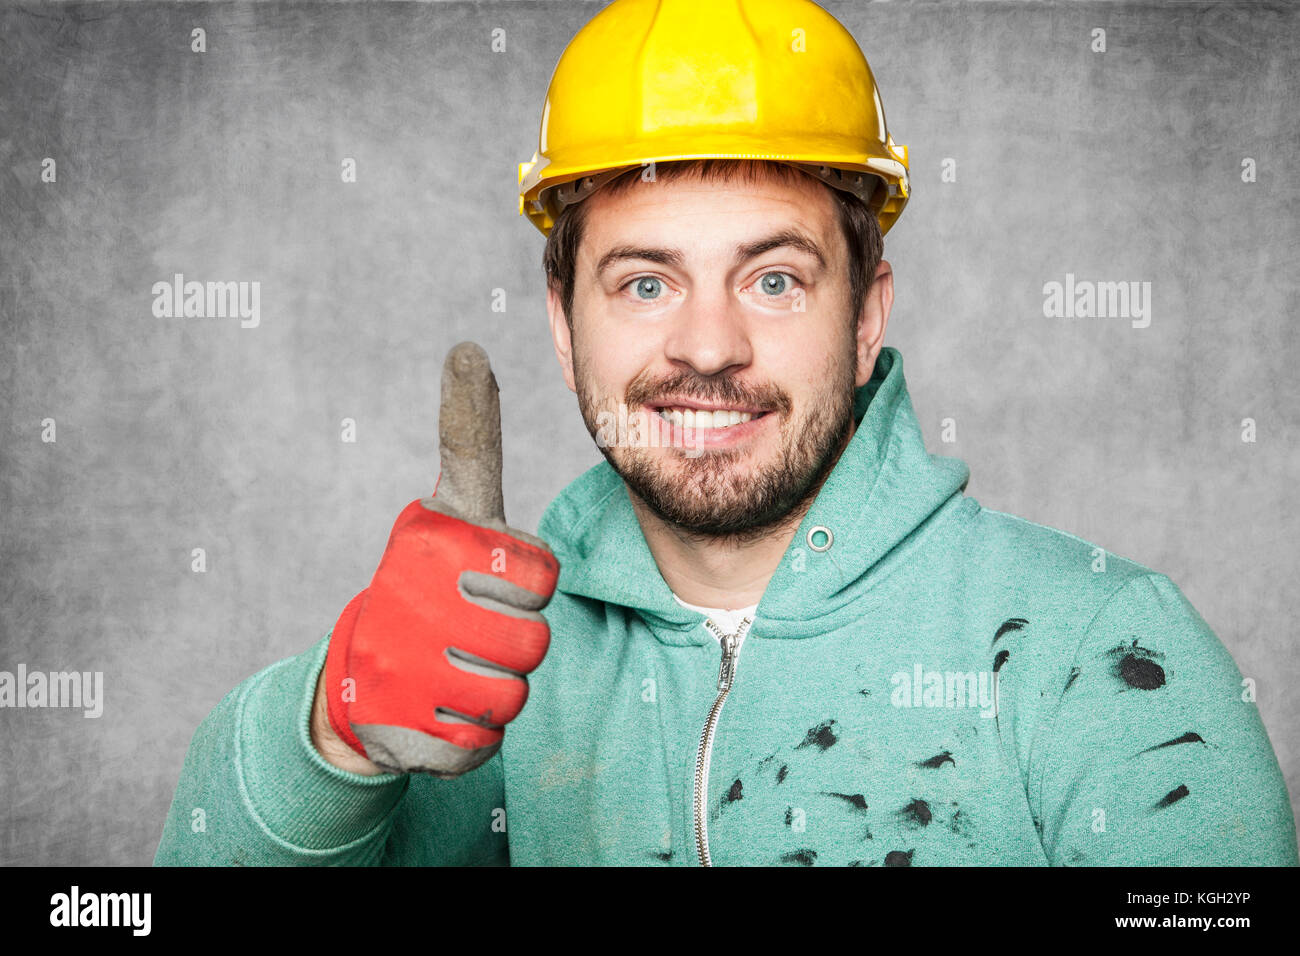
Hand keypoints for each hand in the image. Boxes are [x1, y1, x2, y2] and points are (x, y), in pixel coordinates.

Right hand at [313, 342, 559, 776]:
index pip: (540, 574)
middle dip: (513, 643)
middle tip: (470, 632)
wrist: (360, 675)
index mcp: (435, 545)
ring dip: (494, 689)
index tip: (487, 578)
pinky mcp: (402, 736)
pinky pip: (480, 747)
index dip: (527, 585)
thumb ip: (470, 435)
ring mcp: (404, 671)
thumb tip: (466, 347)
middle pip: (532, 642)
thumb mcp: (452, 505)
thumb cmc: (427, 581)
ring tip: (454, 668)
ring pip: (512, 696)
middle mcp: (412, 602)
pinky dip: (467, 738)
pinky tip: (436, 710)